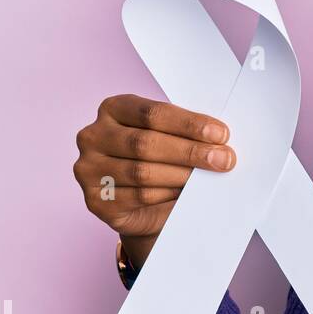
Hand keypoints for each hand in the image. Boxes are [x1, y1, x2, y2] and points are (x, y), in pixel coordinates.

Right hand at [73, 94, 235, 269]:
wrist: (141, 204)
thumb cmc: (159, 160)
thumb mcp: (169, 137)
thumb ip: (185, 133)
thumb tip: (219, 142)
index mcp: (113, 109)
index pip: (153, 113)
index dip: (189, 124)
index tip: (221, 134)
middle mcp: (93, 136)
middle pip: (146, 143)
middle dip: (191, 152)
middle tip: (223, 159)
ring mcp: (89, 168)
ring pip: (142, 172)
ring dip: (182, 176)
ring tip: (209, 178)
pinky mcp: (95, 200)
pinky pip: (137, 197)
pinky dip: (167, 195)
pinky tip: (185, 193)